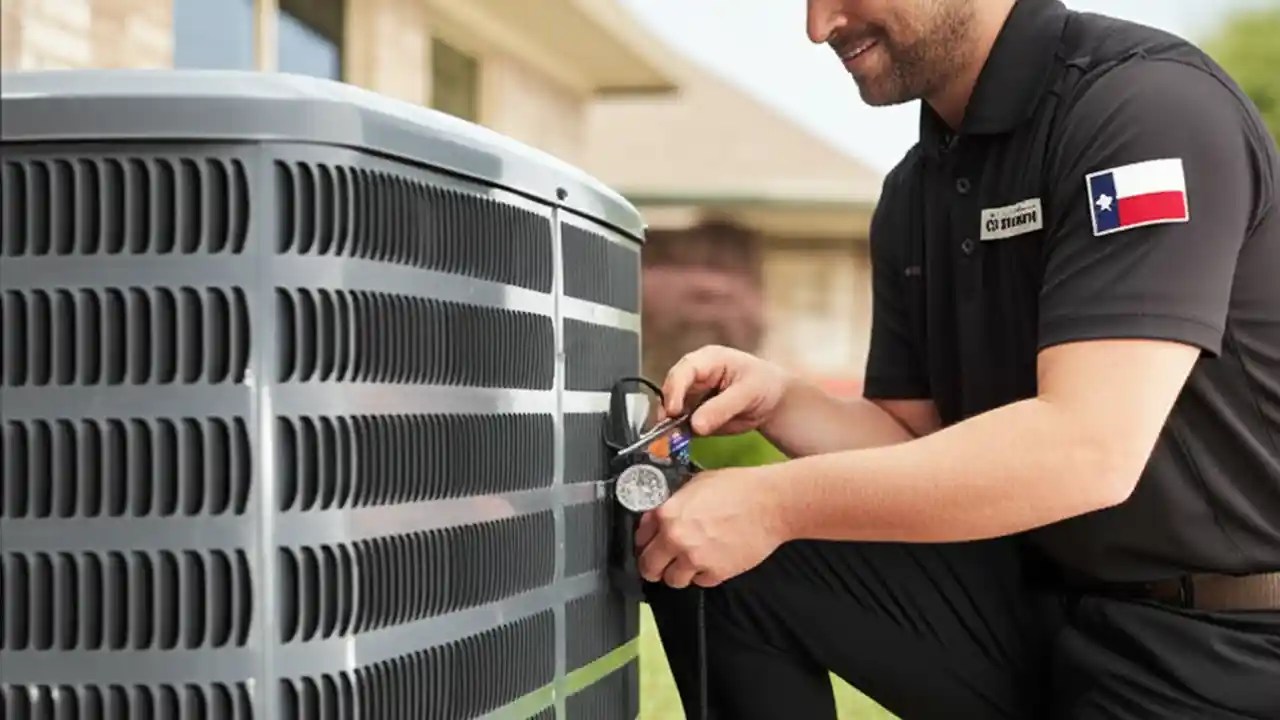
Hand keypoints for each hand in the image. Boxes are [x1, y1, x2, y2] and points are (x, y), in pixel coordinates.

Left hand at [635, 466, 791, 587]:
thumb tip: (660, 516)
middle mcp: (676, 538)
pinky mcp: (716, 572)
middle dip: (654, 566)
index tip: (648, 547)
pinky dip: (704, 574)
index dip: (644, 544)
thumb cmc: (739, 488)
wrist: (770, 503)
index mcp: (667, 514)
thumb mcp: (696, 483)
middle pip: (649, 567)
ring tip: (691, 562)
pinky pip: (701, 582)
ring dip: (679, 573)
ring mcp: (695, 558)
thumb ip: (673, 503)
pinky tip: (713, 560)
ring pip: (673, 580)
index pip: (639, 540)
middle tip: (661, 564)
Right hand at [659, 344, 794, 436]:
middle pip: (670, 390)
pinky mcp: (693, 414)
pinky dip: (678, 435)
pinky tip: (680, 444)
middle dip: (668, 411)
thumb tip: (696, 425)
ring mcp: (692, 395)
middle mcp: (694, 376)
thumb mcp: (747, 393)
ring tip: (674, 441)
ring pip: (671, 410)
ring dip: (670, 425)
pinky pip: (680, 425)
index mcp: (707, 360)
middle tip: (669, 431)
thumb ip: (721, 408)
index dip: (675, 390)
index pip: (684, 371)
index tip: (673, 411)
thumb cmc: (763, 384)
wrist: (773, 399)